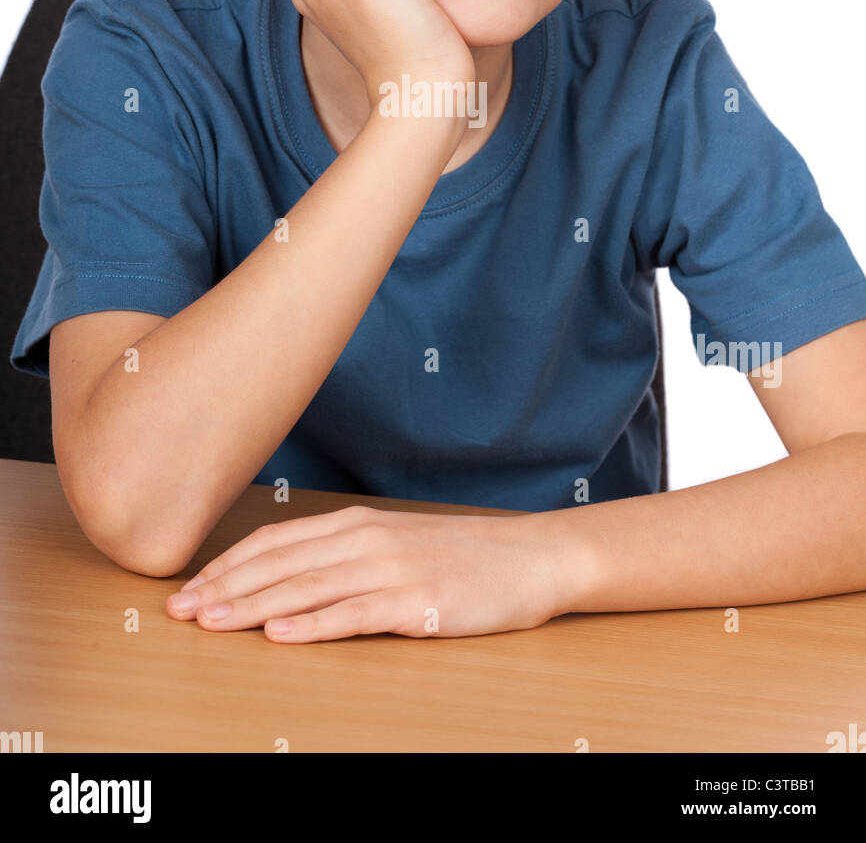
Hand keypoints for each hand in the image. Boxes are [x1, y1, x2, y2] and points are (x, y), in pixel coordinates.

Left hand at [165, 504, 567, 640]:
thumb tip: (287, 574)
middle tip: (178, 611)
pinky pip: (354, 614)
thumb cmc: (461, 556)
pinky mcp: (417, 601)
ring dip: (253, 607)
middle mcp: (365, 539)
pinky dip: (313, 625)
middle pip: (279, 564)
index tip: (187, 587)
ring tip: (211, 623)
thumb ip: (343, 553)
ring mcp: (391, 568)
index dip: (227, 565)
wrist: (531, 557)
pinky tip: (281, 636)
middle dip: (224, 588)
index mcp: (356, 523)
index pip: (274, 542)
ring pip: (306, 588)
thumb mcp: (395, 543)